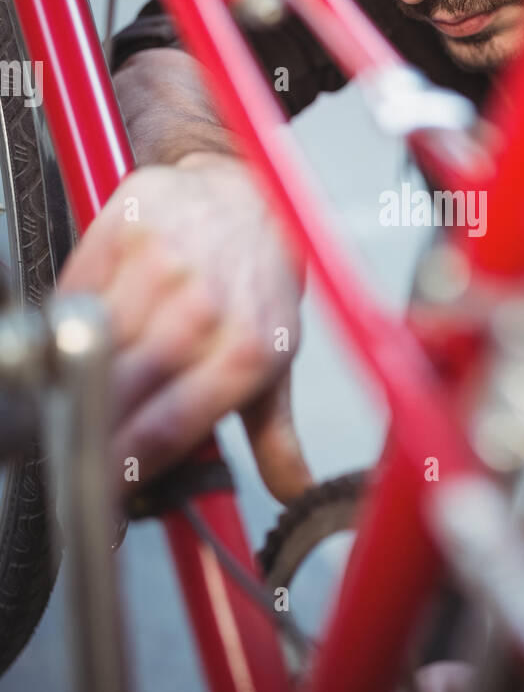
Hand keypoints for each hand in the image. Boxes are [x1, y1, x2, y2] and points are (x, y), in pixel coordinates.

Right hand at [58, 152, 312, 502]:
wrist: (245, 196)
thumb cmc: (258, 283)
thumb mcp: (276, 359)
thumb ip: (276, 435)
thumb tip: (291, 490)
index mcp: (249, 349)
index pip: (167, 427)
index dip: (123, 468)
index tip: (100, 495)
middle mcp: (207, 305)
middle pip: (122, 388)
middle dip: (89, 432)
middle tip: (71, 458)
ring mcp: (164, 262)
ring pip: (93, 342)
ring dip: (71, 382)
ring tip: (66, 405)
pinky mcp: (127, 227)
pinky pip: (74, 291)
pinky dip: (64, 324)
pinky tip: (71, 343)